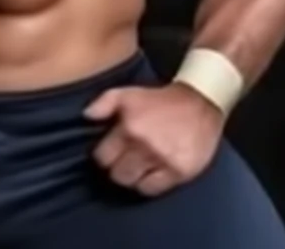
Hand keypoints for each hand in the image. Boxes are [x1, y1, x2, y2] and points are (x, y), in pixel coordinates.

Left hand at [83, 82, 224, 196]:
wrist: (200, 102)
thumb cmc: (159, 100)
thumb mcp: (129, 93)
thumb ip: (103, 103)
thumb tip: (85, 116)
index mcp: (129, 126)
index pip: (102, 157)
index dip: (103, 156)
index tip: (108, 152)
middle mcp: (144, 146)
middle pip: (116, 174)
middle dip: (116, 169)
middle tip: (123, 161)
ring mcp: (163, 161)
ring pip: (133, 184)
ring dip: (132, 178)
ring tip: (136, 167)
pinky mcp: (180, 172)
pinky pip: (153, 190)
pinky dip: (148, 184)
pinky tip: (151, 172)